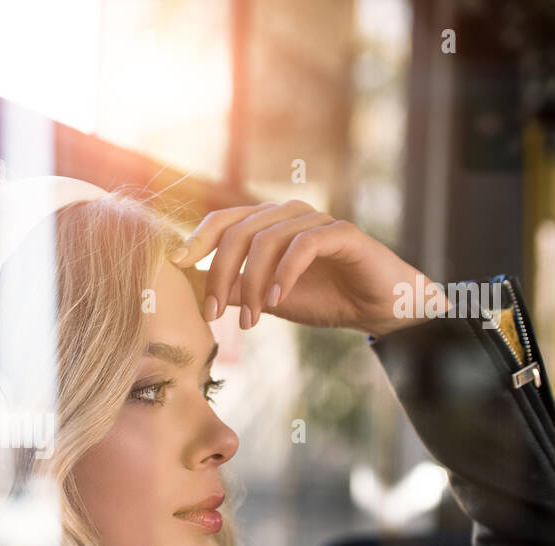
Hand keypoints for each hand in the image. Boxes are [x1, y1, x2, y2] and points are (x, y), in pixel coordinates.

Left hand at [169, 200, 445, 337]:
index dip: (197, 240)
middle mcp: (288, 214)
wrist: (378, 307)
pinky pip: (303, 245)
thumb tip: (191, 290)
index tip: (176, 267)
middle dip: (219, 275)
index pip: (222, 221)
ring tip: (250, 321)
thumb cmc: (323, 297)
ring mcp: (315, 220)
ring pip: (267, 240)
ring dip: (251, 285)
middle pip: (237, 232)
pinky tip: (276, 301)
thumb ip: (234, 291)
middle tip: (213, 315)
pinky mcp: (342, 233)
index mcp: (267, 224)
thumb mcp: (267, 298)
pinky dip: (283, 274)